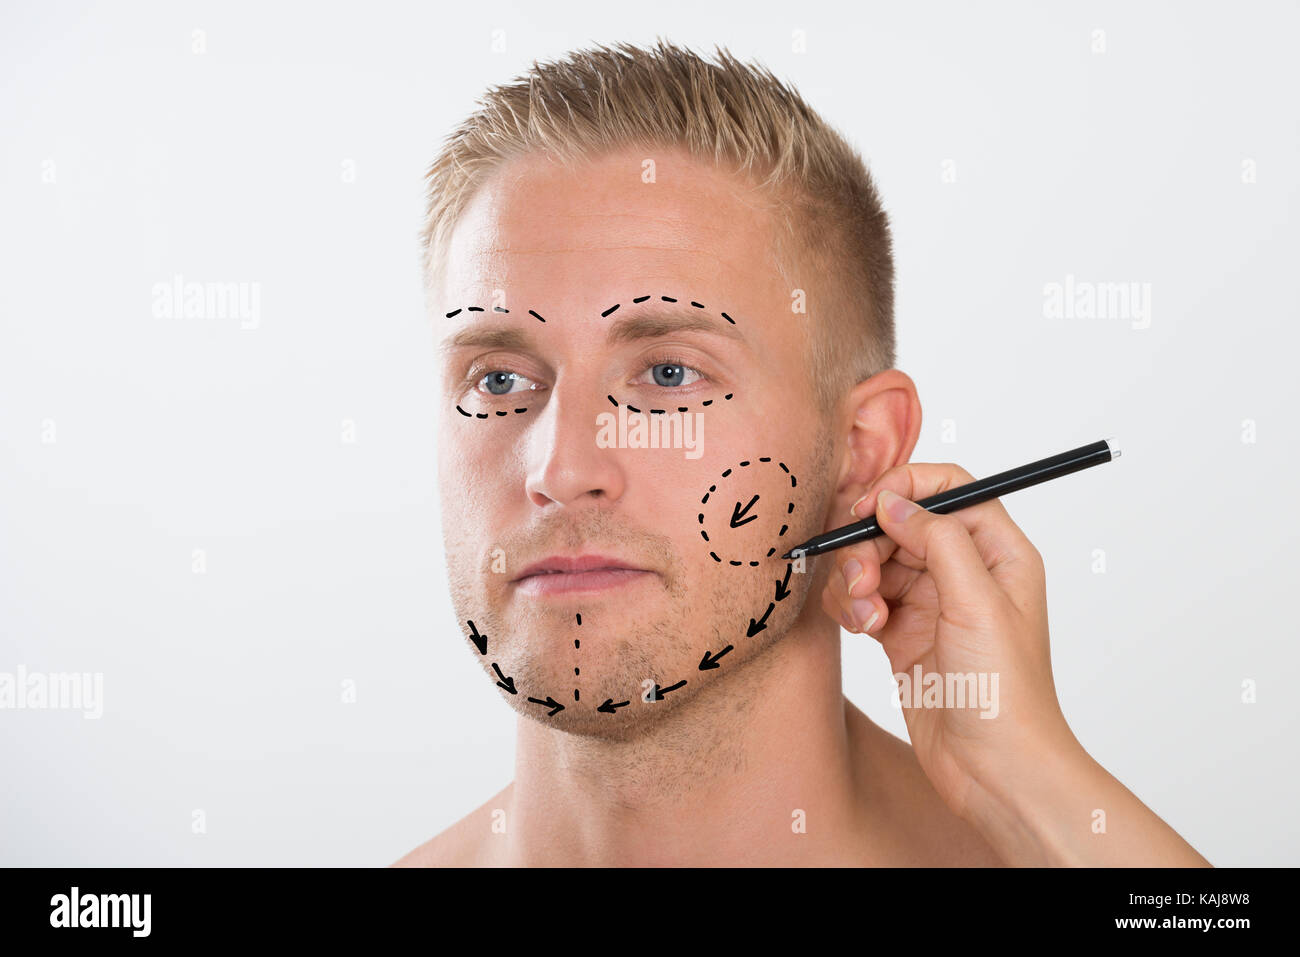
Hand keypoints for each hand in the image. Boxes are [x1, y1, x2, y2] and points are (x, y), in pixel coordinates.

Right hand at [821, 463, 1209, 864]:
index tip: (868, 507)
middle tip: (860, 579)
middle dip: (869, 543)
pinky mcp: (902, 631)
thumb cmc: (1005, 693)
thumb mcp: (977, 602)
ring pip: (874, 558)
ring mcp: (931, 601)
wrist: (993, 769)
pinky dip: (851, 605)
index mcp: (997, 552)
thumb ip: (937, 538)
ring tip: (864, 615)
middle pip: (899, 522)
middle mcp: (964, 570)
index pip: (948, 489)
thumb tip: (894, 499)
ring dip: (855, 579)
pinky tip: (862, 629)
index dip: (904, 488)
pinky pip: (862, 595)